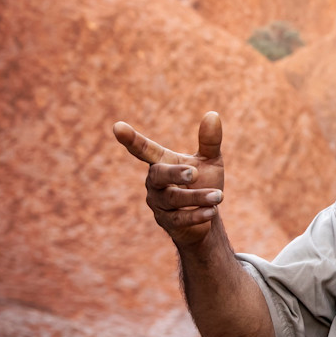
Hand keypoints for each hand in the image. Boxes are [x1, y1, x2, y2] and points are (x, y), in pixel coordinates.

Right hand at [113, 112, 224, 246]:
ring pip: (173, 199)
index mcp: (163, 161)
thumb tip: (213, 114)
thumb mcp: (210, 160)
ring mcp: (159, 203)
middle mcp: (155, 182)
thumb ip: (210, 140)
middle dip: (174, 173)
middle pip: (158, 175)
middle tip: (193, 173)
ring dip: (197, 197)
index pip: (145, 149)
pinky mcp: (167, 222)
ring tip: (219, 196)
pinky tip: (212, 211)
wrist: (208, 213)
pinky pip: (179, 219)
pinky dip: (197, 214)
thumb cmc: (204, 181)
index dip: (131, 139)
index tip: (117, 127)